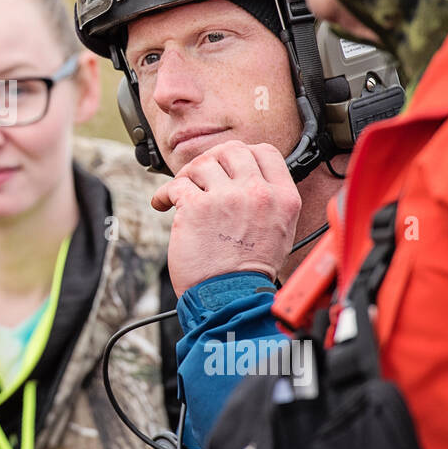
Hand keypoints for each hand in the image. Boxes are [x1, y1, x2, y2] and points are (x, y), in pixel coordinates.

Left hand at [151, 140, 301, 294]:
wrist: (231, 297)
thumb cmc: (249, 272)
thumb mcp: (279, 231)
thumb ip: (268, 201)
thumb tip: (247, 178)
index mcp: (283, 198)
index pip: (266, 153)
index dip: (245, 155)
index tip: (229, 167)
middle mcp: (258, 193)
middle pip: (232, 151)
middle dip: (213, 161)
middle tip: (200, 177)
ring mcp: (227, 198)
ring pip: (203, 164)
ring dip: (189, 177)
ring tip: (183, 194)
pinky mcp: (196, 207)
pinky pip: (176, 184)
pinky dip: (164, 194)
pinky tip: (163, 203)